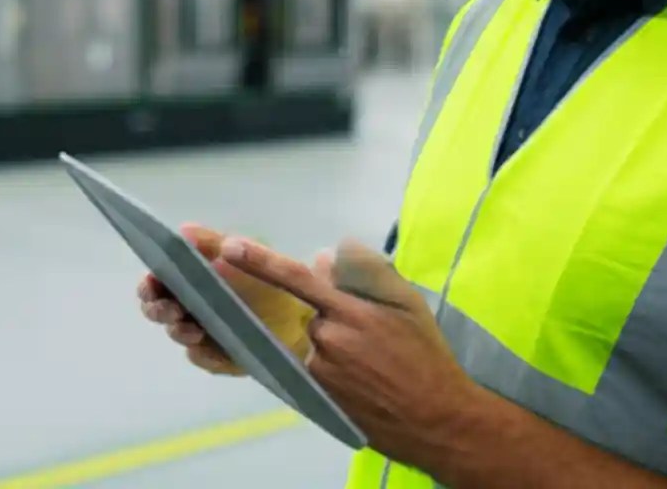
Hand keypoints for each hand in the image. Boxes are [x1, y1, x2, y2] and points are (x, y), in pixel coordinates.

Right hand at [137, 224, 313, 375]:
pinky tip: (209, 345)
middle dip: (158, 310)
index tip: (152, 283)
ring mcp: (201, 333)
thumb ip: (211, 242)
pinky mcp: (218, 357)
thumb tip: (183, 229)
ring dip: (179, 330)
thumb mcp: (241, 251)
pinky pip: (201, 357)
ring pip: (177, 333)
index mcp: (188, 280)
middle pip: (156, 310)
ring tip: (194, 329)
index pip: (155, 282)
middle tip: (173, 310)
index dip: (148, 284)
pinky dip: (202, 352)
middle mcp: (188, 307)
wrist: (305, 314)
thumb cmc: (266, 279)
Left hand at [221, 236, 480, 468]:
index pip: (298, 280)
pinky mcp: (315, 395)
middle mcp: (328, 341)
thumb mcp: (408, 304)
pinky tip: (357, 377)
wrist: (435, 419)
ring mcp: (319, 372)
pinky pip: (309, 367)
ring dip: (330, 343)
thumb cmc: (425, 356)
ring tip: (369, 362)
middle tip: (368, 336)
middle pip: (310, 313)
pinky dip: (327, 365)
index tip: (231, 248)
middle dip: (330, 316)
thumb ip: (366, 272)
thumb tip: (325, 256)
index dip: (260, 262)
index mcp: (350, 313)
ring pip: (310, 342)